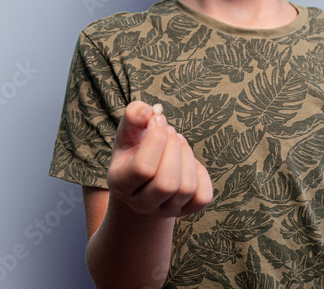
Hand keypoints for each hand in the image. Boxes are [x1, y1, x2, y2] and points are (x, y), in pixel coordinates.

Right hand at [106, 100, 213, 217]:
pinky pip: (203, 197)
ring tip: (178, 142)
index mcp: (120, 183)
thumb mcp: (128, 129)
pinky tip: (188, 161)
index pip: (143, 168)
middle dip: (174, 148)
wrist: (144, 173)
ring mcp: (165, 210)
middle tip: (170, 132)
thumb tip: (150, 113)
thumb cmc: (135, 147)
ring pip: (186, 188)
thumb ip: (134, 114)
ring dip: (187, 156)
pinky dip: (201, 173)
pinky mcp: (186, 210)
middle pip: (166, 183)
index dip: (156, 139)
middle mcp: (141, 204)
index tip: (157, 121)